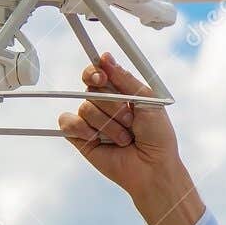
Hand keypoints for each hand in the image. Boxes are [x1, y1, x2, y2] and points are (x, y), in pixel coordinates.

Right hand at [58, 51, 204, 224]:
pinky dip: (81, 128)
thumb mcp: (148, 100)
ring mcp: (92, 121)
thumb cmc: (157, 136)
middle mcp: (104, 104)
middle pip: (92, 89)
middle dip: (113, 105)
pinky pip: (68, 122)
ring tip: (124, 138)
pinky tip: (96, 138)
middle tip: (130, 120)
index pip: (98, 72)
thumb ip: (125, 79)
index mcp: (120, 92)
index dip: (95, 71)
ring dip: (107, 124)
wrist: (153, 166)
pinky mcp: (80, 138)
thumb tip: (105, 58)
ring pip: (85, 107)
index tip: (102, 77)